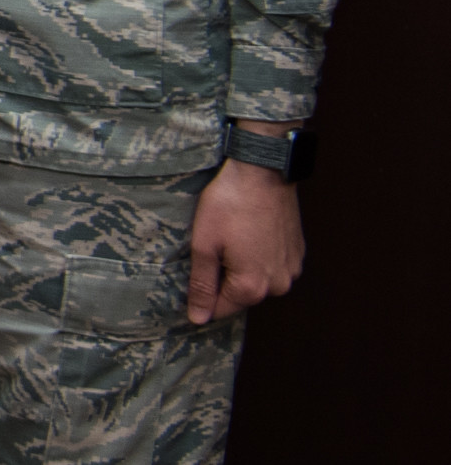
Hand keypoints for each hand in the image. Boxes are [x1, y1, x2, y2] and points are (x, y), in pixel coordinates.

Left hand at [187, 152, 303, 324]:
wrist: (263, 172)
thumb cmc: (229, 205)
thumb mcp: (204, 244)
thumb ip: (202, 285)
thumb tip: (198, 319)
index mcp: (253, 287)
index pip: (220, 310)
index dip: (201, 296)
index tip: (193, 273)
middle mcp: (279, 286)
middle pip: (240, 296)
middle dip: (222, 278)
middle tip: (212, 246)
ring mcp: (291, 270)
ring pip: (257, 281)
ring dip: (241, 268)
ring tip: (231, 237)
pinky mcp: (297, 254)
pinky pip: (272, 266)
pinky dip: (257, 257)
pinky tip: (247, 234)